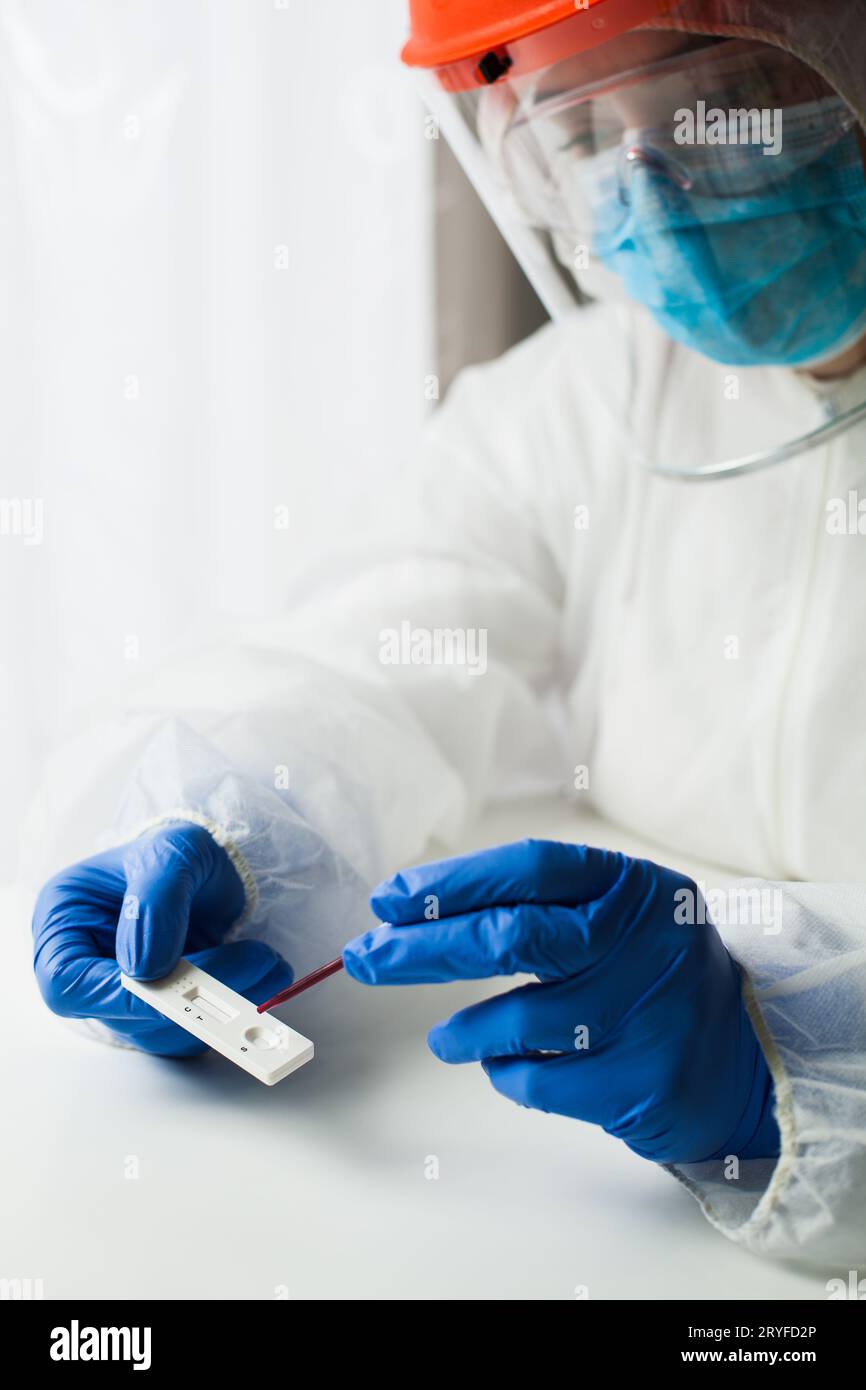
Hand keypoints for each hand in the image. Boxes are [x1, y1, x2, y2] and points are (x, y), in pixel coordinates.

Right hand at [32, 821, 292, 1055]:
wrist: (213, 865)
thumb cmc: (178, 851)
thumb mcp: (171, 852)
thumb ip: (155, 900)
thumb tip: (143, 966)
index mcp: (66, 921)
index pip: (68, 981)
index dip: (116, 994)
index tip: (170, 980)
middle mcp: (87, 964)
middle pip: (118, 1013)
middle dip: (186, 999)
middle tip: (248, 968)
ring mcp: (125, 991)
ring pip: (160, 1029)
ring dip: (219, 1006)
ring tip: (269, 966)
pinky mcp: (162, 1008)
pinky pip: (190, 1030)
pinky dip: (231, 1009)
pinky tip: (266, 975)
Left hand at [343, 839, 779, 1164]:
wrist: (746, 1060)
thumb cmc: (653, 976)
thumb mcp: (622, 916)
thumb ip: (542, 905)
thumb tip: (417, 914)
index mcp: (636, 888)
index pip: (531, 868)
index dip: (453, 882)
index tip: (390, 901)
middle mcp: (645, 943)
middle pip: (512, 936)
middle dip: (423, 948)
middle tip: (366, 957)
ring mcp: (646, 1015)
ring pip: (517, 1018)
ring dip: (463, 1032)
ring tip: (446, 1038)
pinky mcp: (638, 1084)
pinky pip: (536, 1079)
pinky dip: (505, 1071)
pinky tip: (510, 1065)